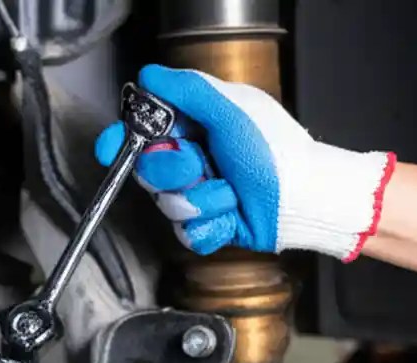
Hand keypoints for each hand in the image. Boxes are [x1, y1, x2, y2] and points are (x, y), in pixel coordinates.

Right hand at [94, 65, 395, 260]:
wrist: (305, 199)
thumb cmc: (276, 152)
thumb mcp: (231, 112)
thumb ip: (189, 90)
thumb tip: (149, 76)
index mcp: (196, 127)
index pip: (145, 130)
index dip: (124, 139)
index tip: (111, 147)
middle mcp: (194, 160)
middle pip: (149, 170)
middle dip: (174, 170)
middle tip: (201, 165)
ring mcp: (199, 195)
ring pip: (168, 205)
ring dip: (202, 199)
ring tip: (231, 193)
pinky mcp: (208, 226)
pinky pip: (189, 233)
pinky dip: (213, 225)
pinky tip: (233, 215)